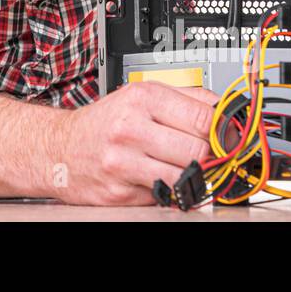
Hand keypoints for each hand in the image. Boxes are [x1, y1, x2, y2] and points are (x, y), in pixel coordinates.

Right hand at [50, 82, 219, 204]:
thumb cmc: (105, 122)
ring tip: (181, 166)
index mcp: (142, 98)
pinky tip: (155, 177)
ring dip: (190, 176)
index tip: (231, 138)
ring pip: (185, 176)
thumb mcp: (141, 95)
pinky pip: (163, 195)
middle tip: (204, 154)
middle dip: (207, 155)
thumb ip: (187, 99)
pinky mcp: (119, 192)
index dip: (224, 131)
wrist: (59, 148)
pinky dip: (166, 189)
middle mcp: (131, 128)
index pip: (204, 118)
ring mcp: (123, 162)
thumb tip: (228, 111)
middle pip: (199, 150)